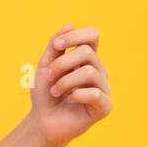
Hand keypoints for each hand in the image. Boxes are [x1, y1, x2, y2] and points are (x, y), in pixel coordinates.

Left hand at [30, 23, 112, 146]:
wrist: (43, 121)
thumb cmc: (45, 94)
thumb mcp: (45, 65)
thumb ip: (55, 45)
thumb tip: (69, 24)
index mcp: (87, 58)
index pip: (93, 35)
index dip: (76, 36)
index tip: (57, 46)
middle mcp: (99, 70)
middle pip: (87, 52)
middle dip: (62, 63)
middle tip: (47, 76)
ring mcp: (104, 88)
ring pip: (89, 71)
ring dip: (65, 81)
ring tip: (54, 91)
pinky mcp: (105, 106)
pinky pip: (95, 93)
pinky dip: (76, 95)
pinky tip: (69, 100)